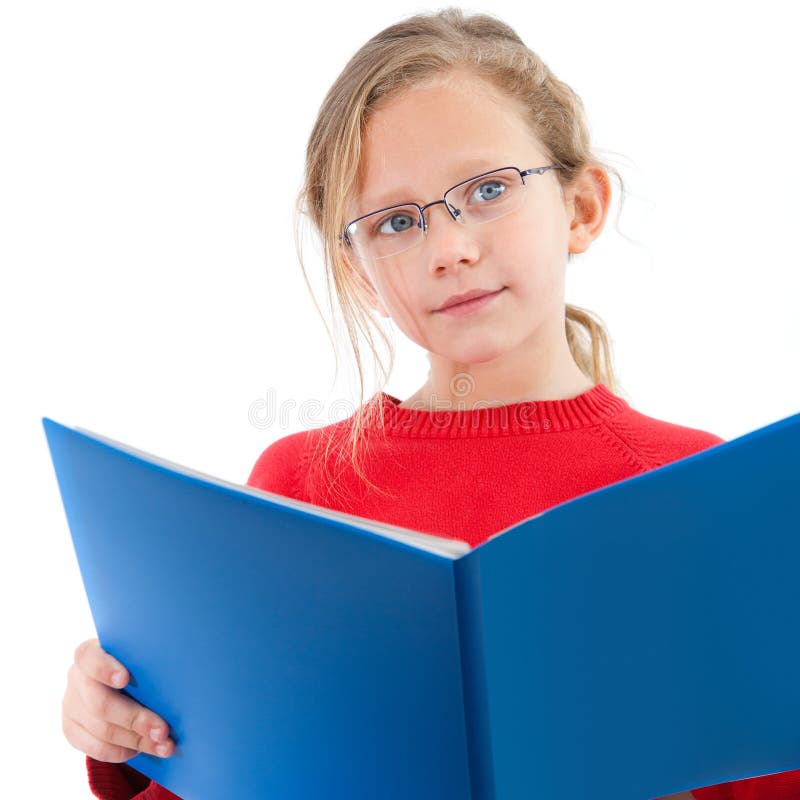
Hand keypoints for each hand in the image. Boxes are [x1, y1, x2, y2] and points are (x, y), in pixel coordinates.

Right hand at [62, 637, 175, 762]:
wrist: (113, 681)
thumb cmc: (136, 663)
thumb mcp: (137, 656)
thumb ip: (146, 661)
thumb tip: (182, 675)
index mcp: (90, 653)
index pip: (88, 657)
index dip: (105, 669)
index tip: (126, 678)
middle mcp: (76, 678)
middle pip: (101, 703)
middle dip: (135, 719)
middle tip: (163, 730)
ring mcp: (70, 705)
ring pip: (101, 730)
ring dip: (136, 741)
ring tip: (164, 746)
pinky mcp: (72, 730)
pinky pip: (97, 748)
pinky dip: (123, 751)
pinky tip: (143, 750)